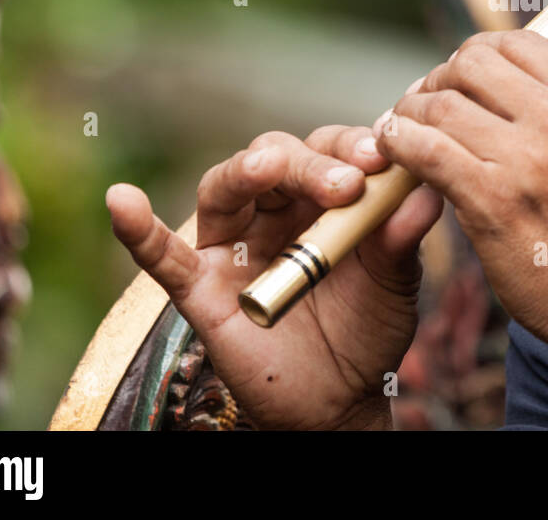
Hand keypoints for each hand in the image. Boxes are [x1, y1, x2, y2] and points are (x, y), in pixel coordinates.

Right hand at [106, 125, 442, 429]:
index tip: (383, 159)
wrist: (340, 399)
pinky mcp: (199, 288)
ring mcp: (232, 245)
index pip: (329, 150)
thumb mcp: (394, 282)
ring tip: (269, 167)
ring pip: (224, 189)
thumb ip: (401, 238)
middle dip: (311, 162)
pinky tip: (122, 201)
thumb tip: (425, 192)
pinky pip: (161, 257)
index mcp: (322, 196)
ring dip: (245, 172)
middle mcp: (272, 209)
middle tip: (349, 181)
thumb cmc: (367, 327)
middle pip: (277, 159)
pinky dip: (138, 229)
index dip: (352, 147)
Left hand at [375, 30, 547, 427]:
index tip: (459, 81)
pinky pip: (424, 149)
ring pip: (439, 104)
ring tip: (402, 132)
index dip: (475, 56)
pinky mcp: (492, 201)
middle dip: (438, 79)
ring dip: (409, 113)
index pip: (516, 41)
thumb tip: (509, 82)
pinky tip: (396, 152)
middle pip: (471, 63)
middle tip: (424, 107)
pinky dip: (399, 143)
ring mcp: (527, 158)